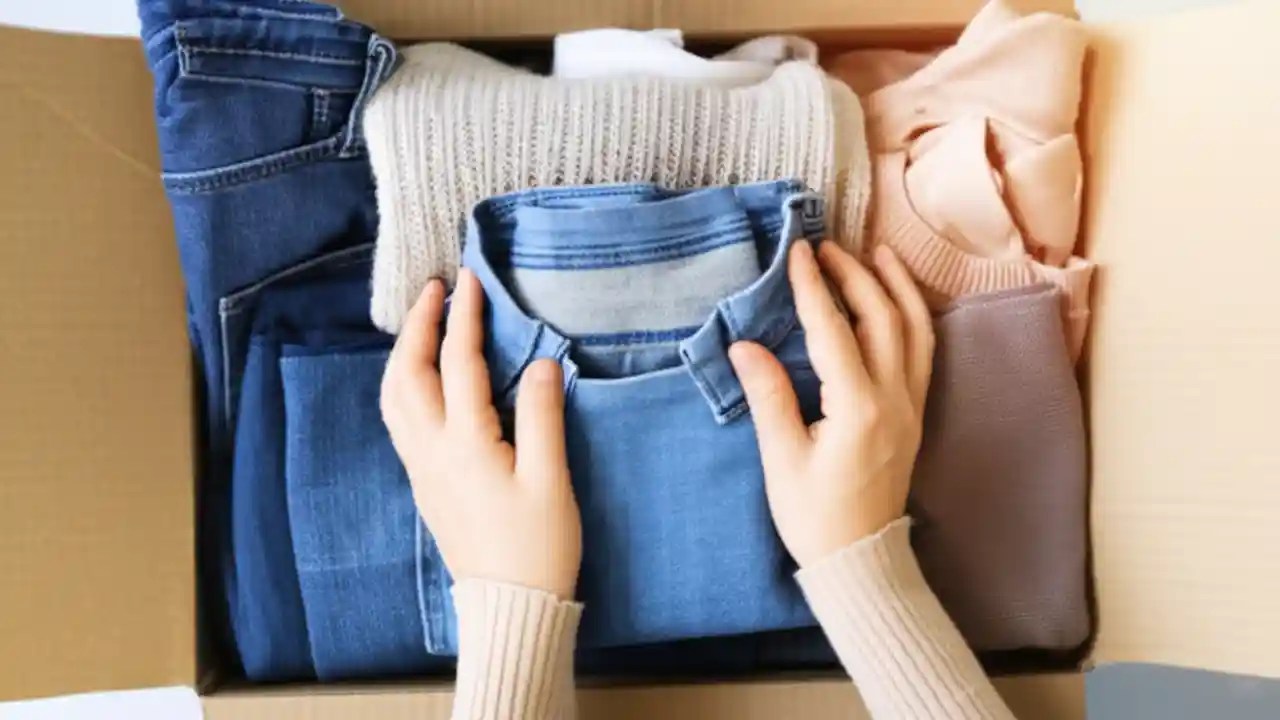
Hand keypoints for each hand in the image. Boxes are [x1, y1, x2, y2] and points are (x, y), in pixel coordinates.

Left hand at [380, 269, 582, 599]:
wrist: (510, 604)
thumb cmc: (539, 545)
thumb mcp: (551, 480)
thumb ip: (544, 416)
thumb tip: (542, 362)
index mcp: (466, 443)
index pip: (459, 364)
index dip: (464, 318)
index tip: (469, 278)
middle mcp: (432, 450)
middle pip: (409, 374)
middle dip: (419, 326)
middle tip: (436, 290)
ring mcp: (422, 468)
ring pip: (394, 398)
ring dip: (404, 354)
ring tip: (423, 325)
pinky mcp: (425, 483)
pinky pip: (399, 420)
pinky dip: (403, 384)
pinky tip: (420, 379)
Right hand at [729, 242, 933, 566]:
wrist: (859, 559)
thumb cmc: (814, 517)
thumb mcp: (781, 459)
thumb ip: (768, 396)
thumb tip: (744, 344)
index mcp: (859, 408)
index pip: (834, 331)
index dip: (813, 287)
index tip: (797, 252)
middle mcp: (894, 399)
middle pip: (883, 318)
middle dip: (855, 275)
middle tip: (826, 246)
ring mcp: (911, 406)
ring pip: (915, 330)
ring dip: (895, 286)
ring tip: (876, 253)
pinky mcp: (915, 415)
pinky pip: (922, 352)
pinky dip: (911, 316)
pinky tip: (896, 301)